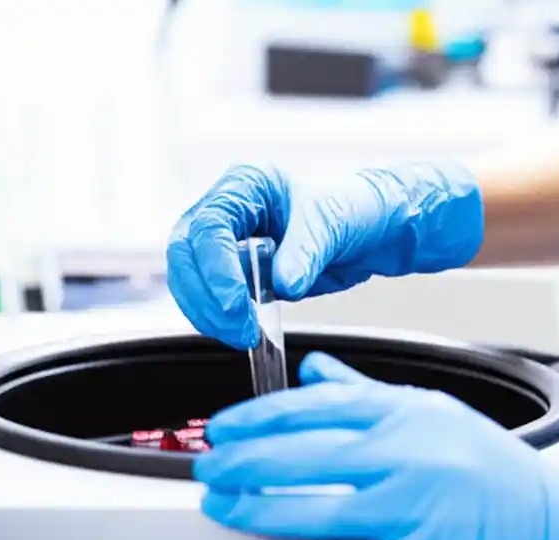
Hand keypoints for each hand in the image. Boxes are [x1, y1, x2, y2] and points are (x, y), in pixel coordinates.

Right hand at [166, 162, 483, 348]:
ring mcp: (227, 242)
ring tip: (244, 336)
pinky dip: (219, 319)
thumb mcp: (333, 222)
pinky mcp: (235, 271)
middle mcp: (228, 210)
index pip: (208, 226)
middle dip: (206, 297)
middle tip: (239, 330)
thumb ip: (306, 252)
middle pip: (185, 255)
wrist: (372, 229)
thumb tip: (282, 285)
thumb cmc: (354, 208)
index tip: (237, 306)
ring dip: (209, 313)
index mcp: (246, 184)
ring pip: (190, 279)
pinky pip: (210, 297)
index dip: (216, 270)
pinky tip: (242, 332)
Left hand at [193, 352, 558, 539]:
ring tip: (220, 509)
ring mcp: (411, 511)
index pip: (309, 408)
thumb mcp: (434, 413)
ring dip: (253, 510)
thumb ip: (368, 393)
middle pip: (297, 457)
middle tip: (205, 471)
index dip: (254, 420)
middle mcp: (404, 457)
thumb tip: (314, 372)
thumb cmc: (498, 470)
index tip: (222, 430)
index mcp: (405, 415)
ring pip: (310, 511)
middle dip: (238, 465)